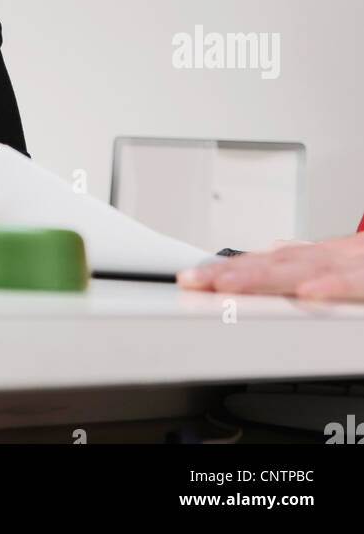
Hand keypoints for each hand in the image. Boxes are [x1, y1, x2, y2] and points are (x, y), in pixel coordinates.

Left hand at [177, 232, 363, 298]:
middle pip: (278, 262)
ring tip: (227, 284)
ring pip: (308, 268)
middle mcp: (338, 255)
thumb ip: (314, 254)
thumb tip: (279, 246)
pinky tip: (308, 293)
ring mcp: (358, 262)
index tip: (191, 277)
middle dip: (232, 272)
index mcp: (326, 255)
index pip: (269, 260)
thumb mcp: (348, 257)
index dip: (229, 267)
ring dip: (264, 275)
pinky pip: (357, 283)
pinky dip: (333, 286)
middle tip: (194, 281)